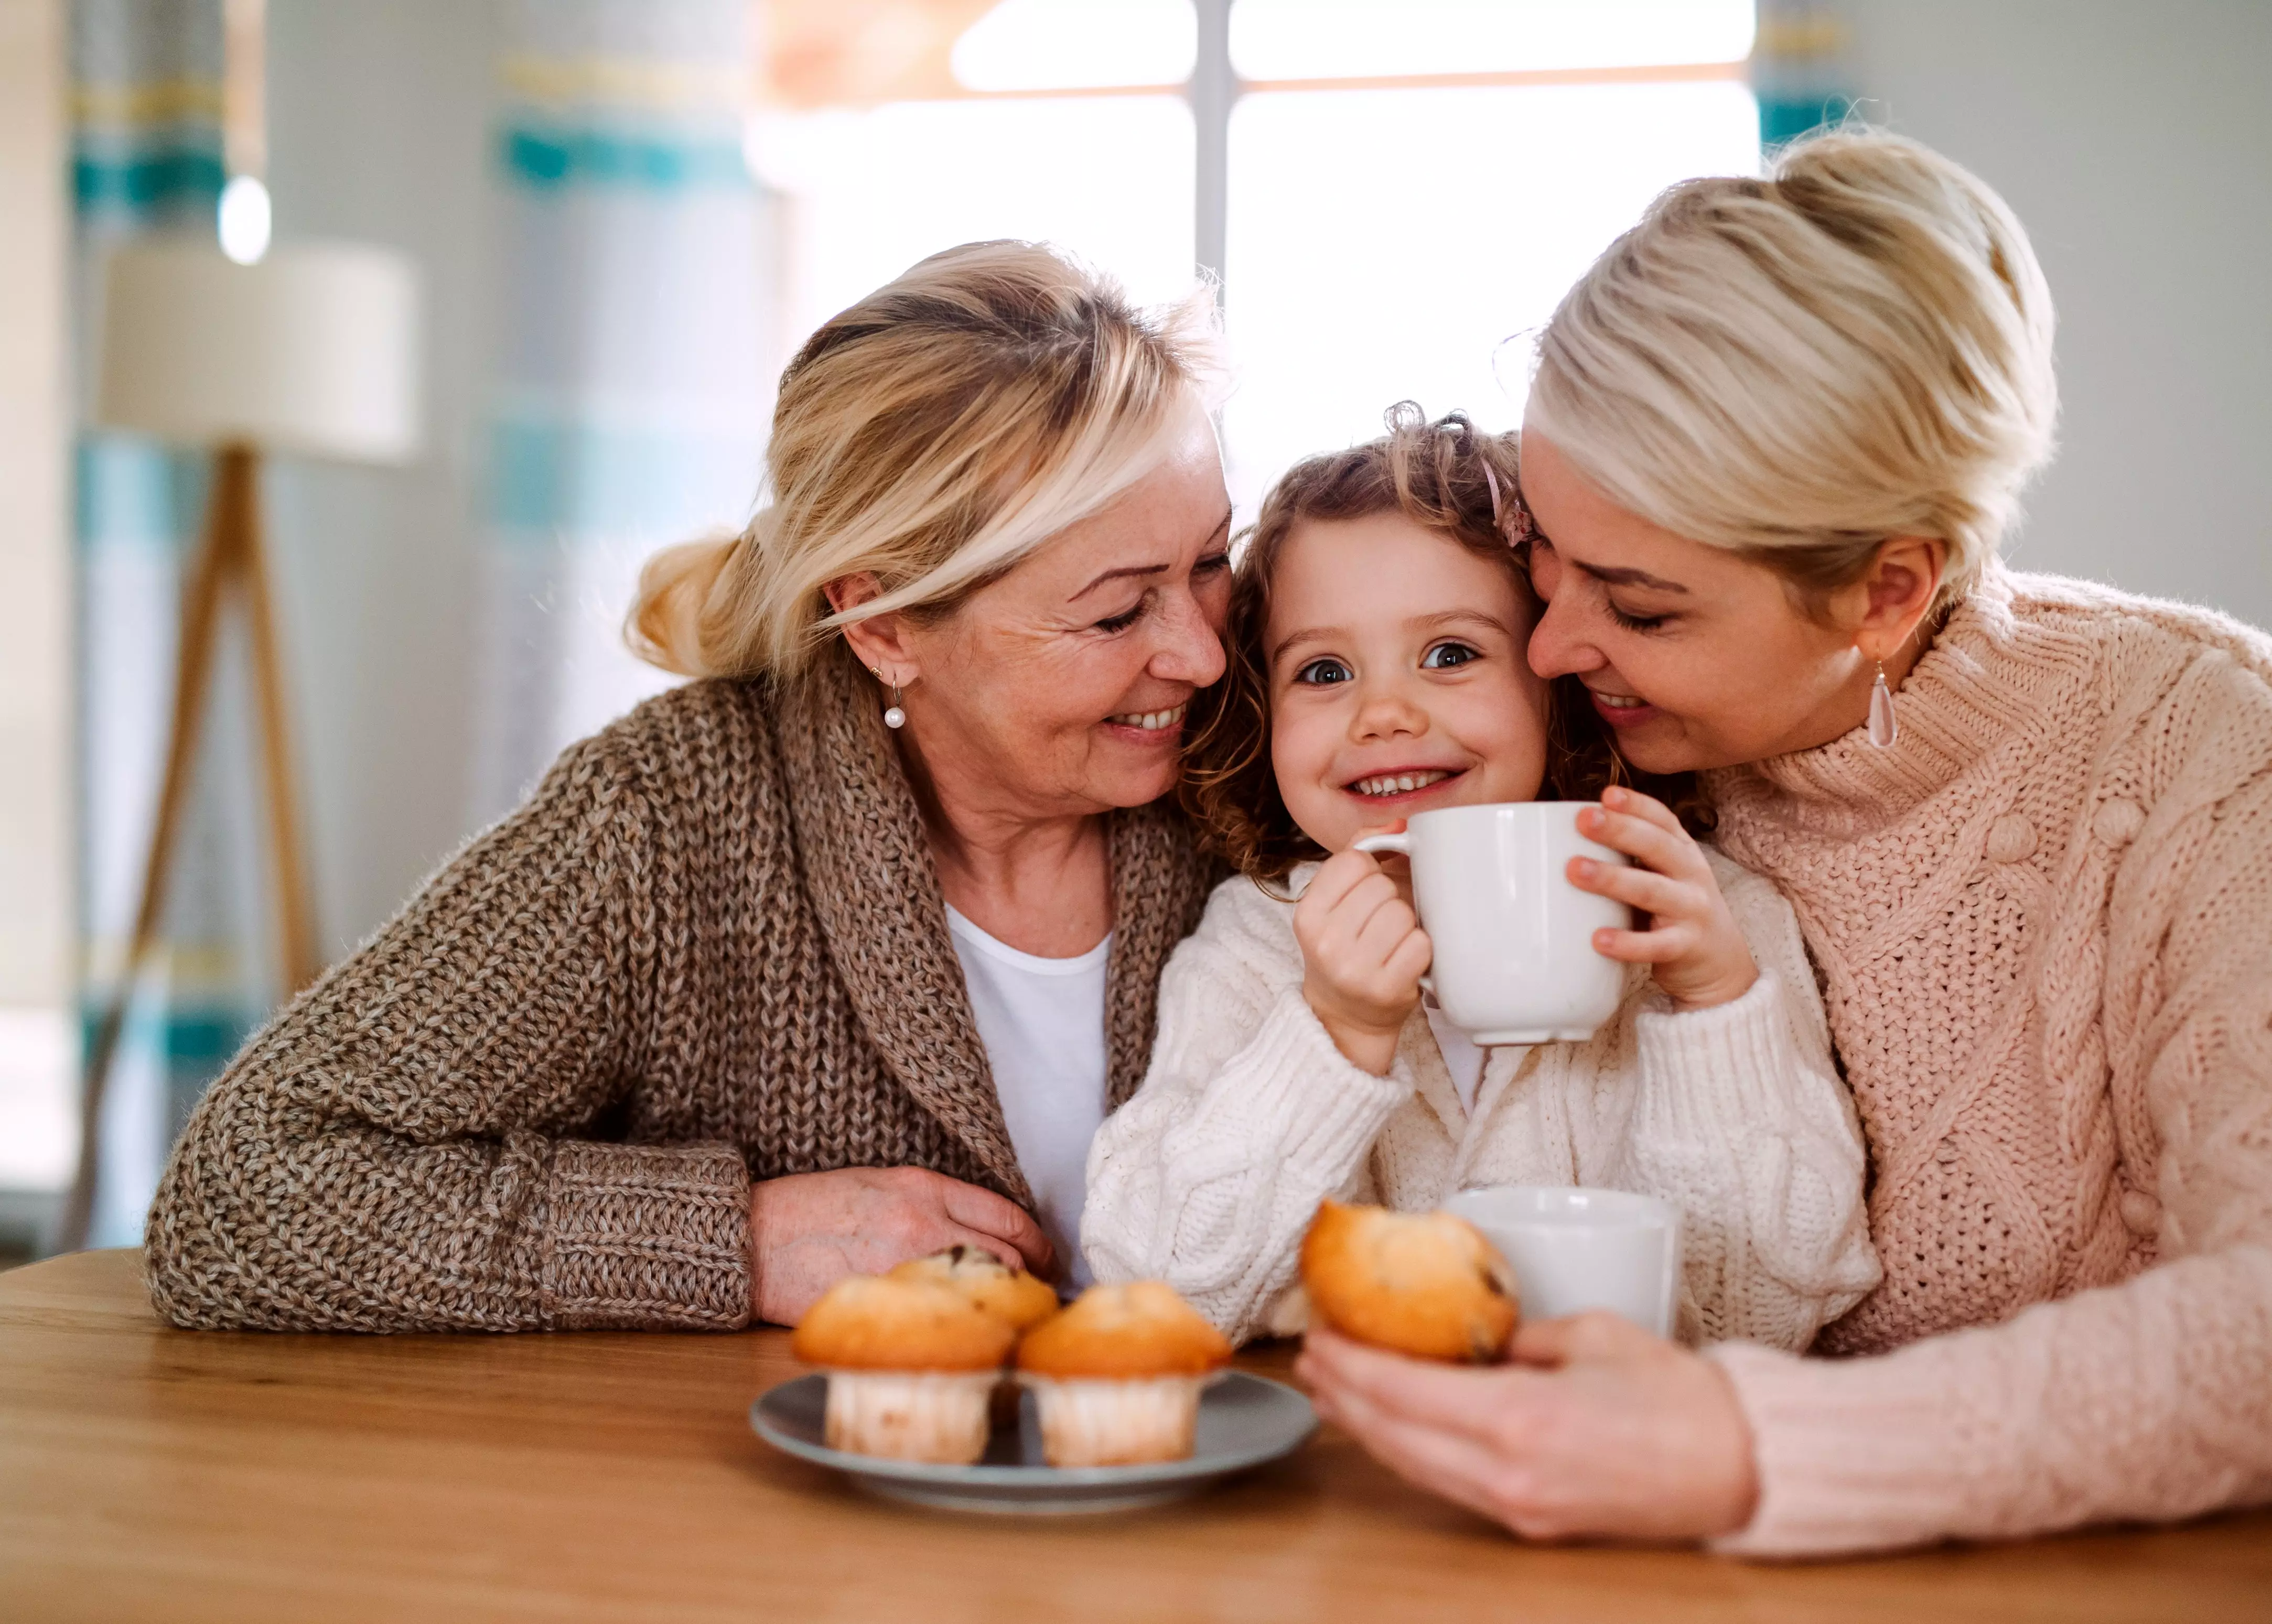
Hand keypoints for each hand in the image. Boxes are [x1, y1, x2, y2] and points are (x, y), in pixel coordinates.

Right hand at [747, 1166, 1056, 1325]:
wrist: (752, 1236)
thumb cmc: (808, 1211)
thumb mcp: (876, 1186)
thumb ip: (927, 1205)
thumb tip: (972, 1234)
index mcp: (923, 1187)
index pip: (1007, 1216)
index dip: (1038, 1244)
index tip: (1046, 1261)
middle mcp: (923, 1222)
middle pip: (1007, 1256)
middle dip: (1032, 1281)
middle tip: (1040, 1300)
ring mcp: (904, 1265)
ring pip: (980, 1290)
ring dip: (1004, 1308)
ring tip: (1011, 1322)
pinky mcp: (883, 1303)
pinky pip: (938, 1320)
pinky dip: (959, 1331)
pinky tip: (963, 1340)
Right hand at [1294, 840, 1431, 1074]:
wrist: (1343, 1018)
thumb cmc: (1344, 950)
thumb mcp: (1333, 905)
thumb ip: (1358, 855)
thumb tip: (1398, 822)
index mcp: (1307, 914)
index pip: (1354, 861)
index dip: (1369, 873)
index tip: (1363, 896)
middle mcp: (1324, 942)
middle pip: (1381, 886)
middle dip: (1388, 900)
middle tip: (1378, 926)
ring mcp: (1354, 969)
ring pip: (1402, 913)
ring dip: (1406, 926)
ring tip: (1391, 944)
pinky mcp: (1387, 989)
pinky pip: (1421, 943)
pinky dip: (1420, 950)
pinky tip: (1404, 961)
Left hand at [1295, 1315, 1758, 1541]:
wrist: (1740, 1468)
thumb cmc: (1679, 1396)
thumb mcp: (1589, 1335)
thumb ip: (1517, 1338)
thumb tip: (1470, 1337)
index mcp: (1517, 1418)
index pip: (1401, 1391)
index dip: (1351, 1363)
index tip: (1320, 1334)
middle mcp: (1505, 1471)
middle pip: (1393, 1434)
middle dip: (1343, 1394)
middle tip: (1312, 1357)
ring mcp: (1516, 1505)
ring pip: (1414, 1466)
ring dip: (1367, 1426)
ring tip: (1335, 1389)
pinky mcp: (1532, 1521)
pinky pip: (1449, 1484)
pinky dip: (1410, 1451)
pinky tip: (1393, 1425)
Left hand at [1570, 786, 1756, 1010]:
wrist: (1719, 961)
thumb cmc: (1673, 909)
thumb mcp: (1662, 873)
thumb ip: (1628, 855)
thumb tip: (1559, 836)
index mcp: (1682, 851)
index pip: (1662, 820)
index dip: (1636, 805)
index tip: (1606, 794)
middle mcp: (1692, 874)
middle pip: (1657, 846)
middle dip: (1620, 830)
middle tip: (1584, 820)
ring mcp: (1691, 910)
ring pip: (1651, 890)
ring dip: (1612, 879)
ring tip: (1575, 870)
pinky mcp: (1685, 946)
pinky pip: (1655, 945)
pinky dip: (1627, 943)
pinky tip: (1598, 939)